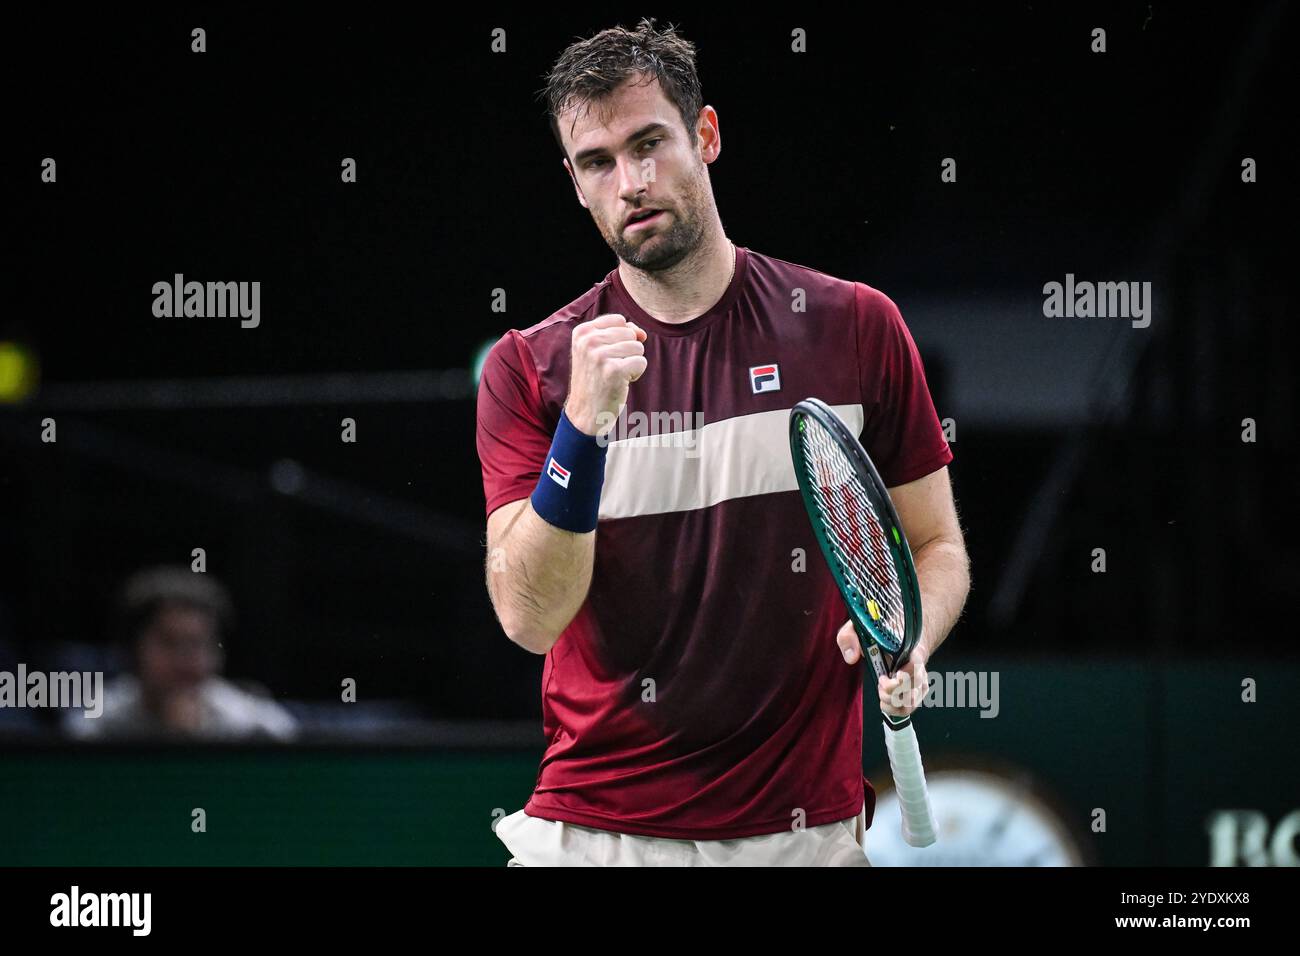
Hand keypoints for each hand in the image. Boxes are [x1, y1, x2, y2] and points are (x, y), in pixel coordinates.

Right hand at [564, 314, 647, 437]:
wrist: (585, 413)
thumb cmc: (595, 380)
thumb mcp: (598, 350)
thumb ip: (619, 333)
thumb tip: (641, 333)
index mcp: (582, 332)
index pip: (619, 321)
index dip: (621, 338)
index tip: (606, 356)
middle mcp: (588, 341)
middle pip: (630, 333)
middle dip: (627, 352)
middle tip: (609, 369)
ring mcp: (600, 355)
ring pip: (638, 347)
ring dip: (631, 363)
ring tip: (614, 376)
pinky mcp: (614, 370)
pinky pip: (641, 362)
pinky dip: (635, 374)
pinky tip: (620, 383)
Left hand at [834, 619, 928, 717]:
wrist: (899, 637)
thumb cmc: (879, 633)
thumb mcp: (859, 627)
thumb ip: (849, 636)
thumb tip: (851, 657)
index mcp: (909, 651)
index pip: (915, 668)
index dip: (901, 677)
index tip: (885, 676)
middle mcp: (918, 668)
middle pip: (911, 692)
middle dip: (890, 692)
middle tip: (880, 681)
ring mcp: (919, 683)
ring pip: (910, 704)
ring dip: (891, 703)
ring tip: (882, 691)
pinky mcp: (916, 693)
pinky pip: (908, 710)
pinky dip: (893, 710)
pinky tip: (884, 701)